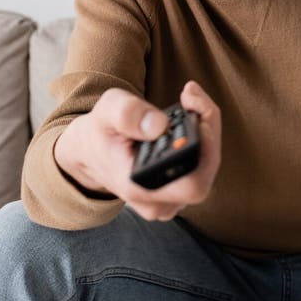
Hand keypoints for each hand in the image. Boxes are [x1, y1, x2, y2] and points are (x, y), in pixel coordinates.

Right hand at [54, 81, 220, 220]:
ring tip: (192, 99)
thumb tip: (160, 125)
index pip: (191, 182)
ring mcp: (169, 200)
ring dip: (207, 130)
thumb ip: (128, 114)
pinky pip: (201, 165)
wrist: (91, 151)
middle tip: (194, 98)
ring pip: (206, 167)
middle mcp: (157, 201)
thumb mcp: (106, 113)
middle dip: (208, 130)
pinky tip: (192, 114)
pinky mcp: (176, 191)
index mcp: (139, 187)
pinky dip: (202, 138)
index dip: (204, 148)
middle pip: (205, 172)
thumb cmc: (100, 131)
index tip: (195, 111)